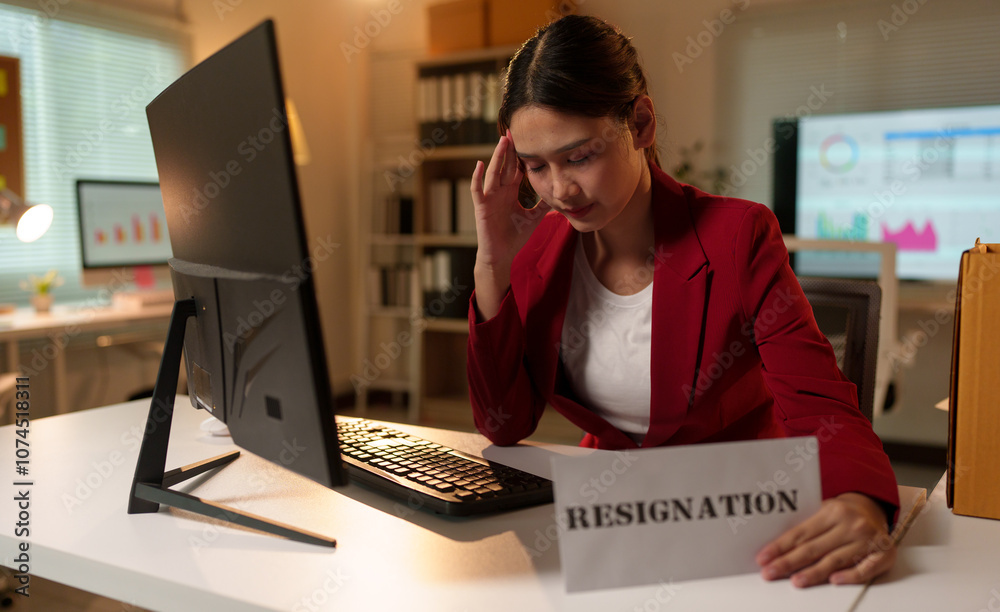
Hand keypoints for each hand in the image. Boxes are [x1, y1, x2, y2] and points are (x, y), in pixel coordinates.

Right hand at [470, 130, 549, 319]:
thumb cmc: (514, 237)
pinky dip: (476, 177)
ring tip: (502, 142)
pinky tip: (479, 164)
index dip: (519, 155)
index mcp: (510, 192)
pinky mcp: (481, 207)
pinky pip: (477, 190)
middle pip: (504, 166)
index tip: (527, 139)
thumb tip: (560, 197)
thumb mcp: (534, 217)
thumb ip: (543, 205)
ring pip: (492, 173)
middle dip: (508, 149)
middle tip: (513, 131)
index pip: (514, 169)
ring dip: (496, 157)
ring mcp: (489, 198)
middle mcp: (499, 192)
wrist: (501, 255)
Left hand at [756, 492, 895, 587]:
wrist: (874, 511)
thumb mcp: (824, 510)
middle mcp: (852, 525)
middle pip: (814, 548)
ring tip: (795, 581)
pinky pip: (864, 569)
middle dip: (789, 562)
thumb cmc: (842, 514)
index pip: (801, 533)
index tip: (763, 558)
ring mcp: (868, 540)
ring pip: (835, 560)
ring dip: (813, 573)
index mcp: (833, 511)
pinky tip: (833, 580)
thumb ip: (806, 525)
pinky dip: (849, 576)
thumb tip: (776, 546)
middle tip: (770, 572)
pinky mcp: (884, 555)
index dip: (780, 547)